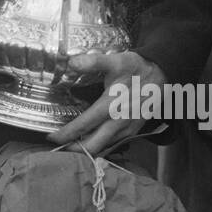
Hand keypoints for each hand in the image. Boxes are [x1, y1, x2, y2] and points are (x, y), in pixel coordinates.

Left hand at [46, 50, 166, 156]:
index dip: (65, 134)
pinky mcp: (133, 132)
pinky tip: (90, 143)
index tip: (50, 137)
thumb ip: (92, 62)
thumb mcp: (115, 60)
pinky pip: (113, 145)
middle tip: (58, 147)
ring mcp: (127, 130)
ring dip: (87, 150)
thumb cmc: (136, 68)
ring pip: (104, 148)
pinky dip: (100, 147)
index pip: (83, 126)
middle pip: (92, 146)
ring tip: (70, 146)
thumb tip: (71, 62)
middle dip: (74, 149)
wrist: (162, 75)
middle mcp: (119, 123)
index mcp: (110, 106)